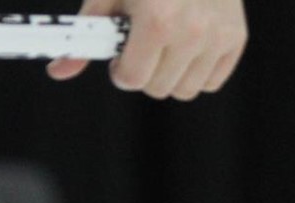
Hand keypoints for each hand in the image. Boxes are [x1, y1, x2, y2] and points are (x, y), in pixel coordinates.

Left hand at [47, 0, 246, 100]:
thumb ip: (86, 34)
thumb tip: (58, 72)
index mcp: (156, 20)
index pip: (133, 79)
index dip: (120, 71)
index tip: (120, 57)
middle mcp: (192, 33)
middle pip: (158, 88)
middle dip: (144, 72)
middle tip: (142, 46)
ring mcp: (218, 37)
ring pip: (186, 90)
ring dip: (170, 75)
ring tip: (164, 46)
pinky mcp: (236, 38)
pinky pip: (211, 82)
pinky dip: (196, 72)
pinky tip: (186, 48)